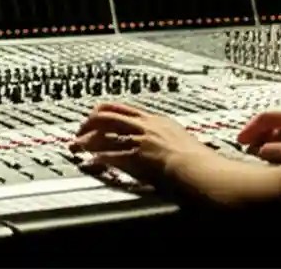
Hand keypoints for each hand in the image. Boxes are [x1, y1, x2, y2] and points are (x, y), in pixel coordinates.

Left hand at [69, 103, 212, 183]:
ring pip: (105, 132)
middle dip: (90, 122)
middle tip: (80, 131)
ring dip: (87, 139)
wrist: (203, 171)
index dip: (106, 112)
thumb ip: (168, 140)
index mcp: (158, 121)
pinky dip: (97, 158)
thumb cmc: (199, 162)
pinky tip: (90, 162)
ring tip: (77, 145)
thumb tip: (163, 145)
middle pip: (110, 115)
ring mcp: (141, 140)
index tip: (95, 117)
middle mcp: (147, 126)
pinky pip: (111, 155)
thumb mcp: (182, 142)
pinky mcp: (138, 156)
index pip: (125, 109)